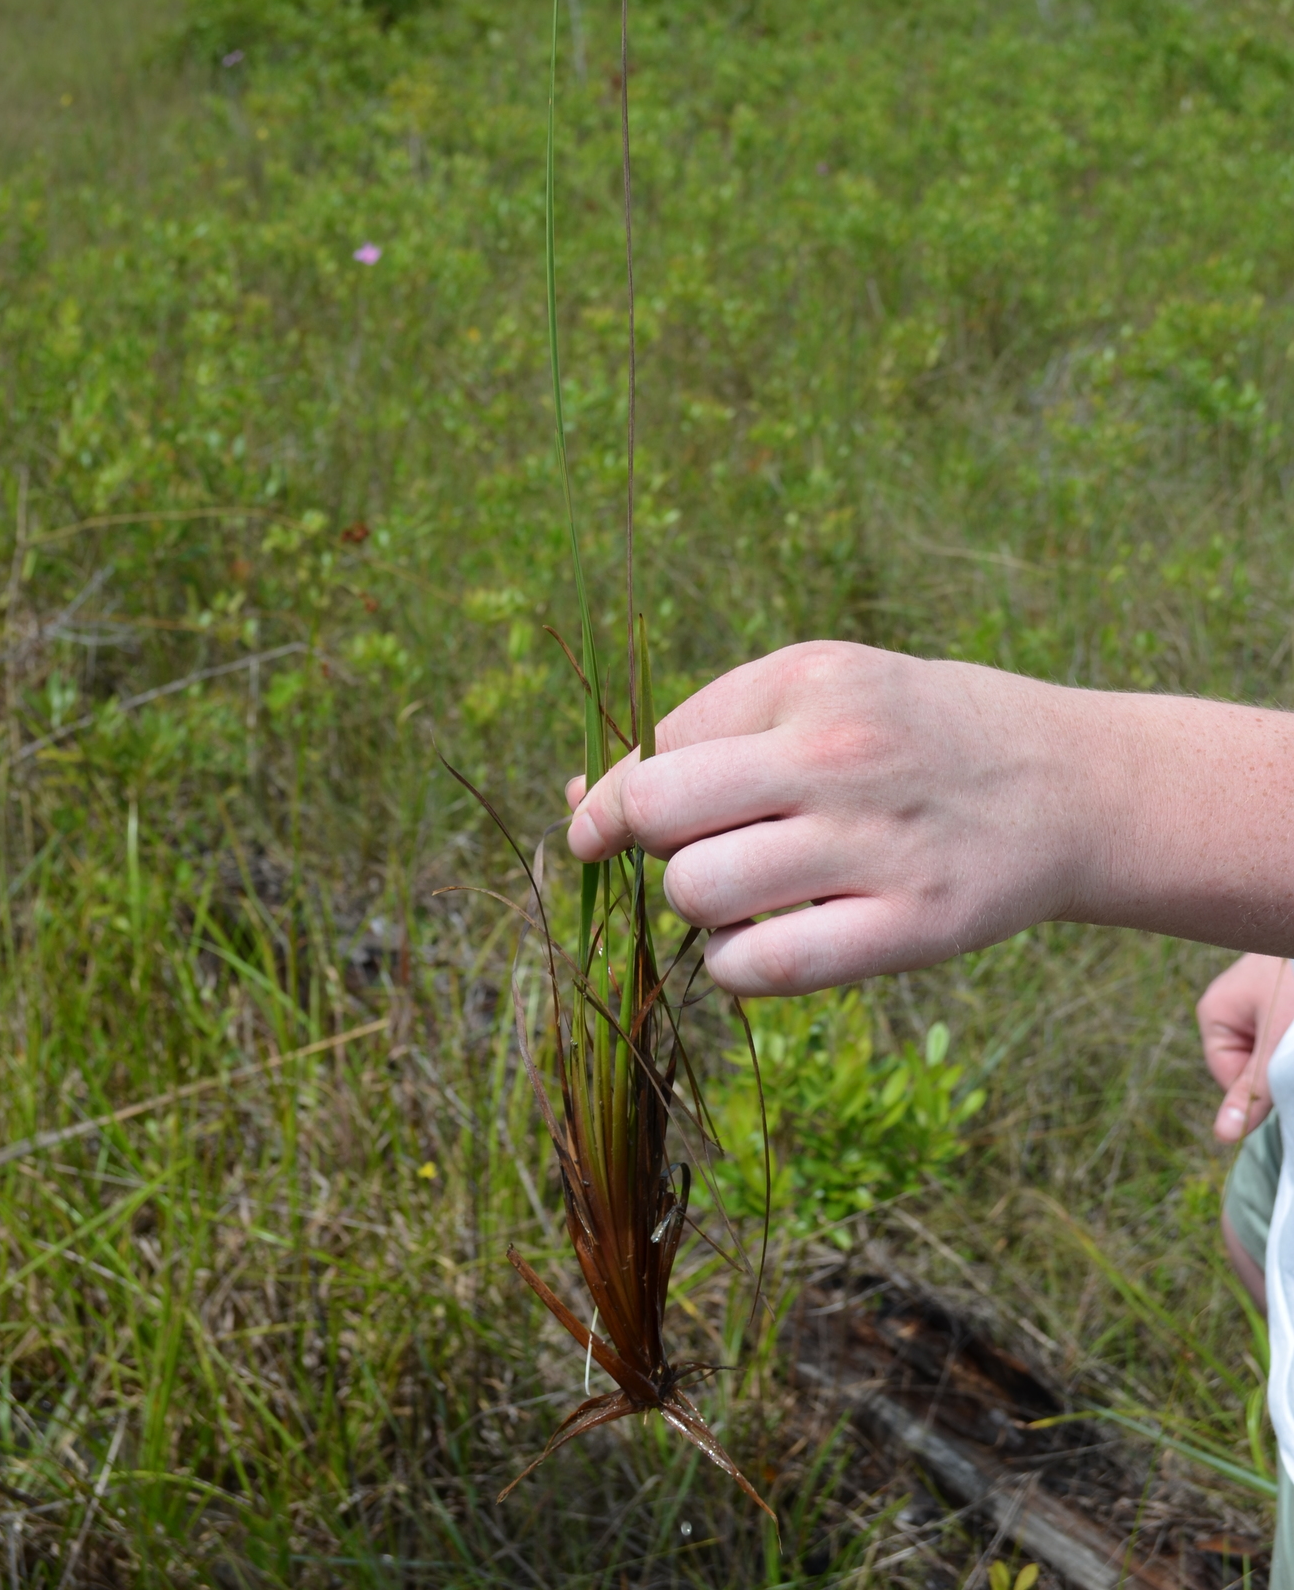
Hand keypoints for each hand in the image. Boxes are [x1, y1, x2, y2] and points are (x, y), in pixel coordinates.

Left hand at [565, 642, 1118, 996]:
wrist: (1067, 784)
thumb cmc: (914, 734)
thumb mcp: (825, 686)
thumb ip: (707, 729)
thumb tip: (585, 801)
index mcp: (811, 683)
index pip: (658, 751)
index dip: (612, 803)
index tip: (600, 831)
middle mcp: (841, 754)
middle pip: (662, 816)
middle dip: (651, 847)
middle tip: (694, 854)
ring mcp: (878, 844)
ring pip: (699, 894)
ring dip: (696, 907)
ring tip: (742, 896)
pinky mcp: (912, 927)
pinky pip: (765, 969)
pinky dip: (735, 969)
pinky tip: (763, 944)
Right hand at [1197, 952, 1293, 1140]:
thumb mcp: (1276, 1042)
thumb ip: (1253, 1087)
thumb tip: (1222, 1137)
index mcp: (1214, 1011)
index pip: (1230, 1075)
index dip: (1262, 1085)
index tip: (1287, 1069)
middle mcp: (1227, 1003)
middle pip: (1250, 1061)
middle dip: (1278, 1063)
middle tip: (1293, 1041)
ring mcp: (1252, 996)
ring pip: (1269, 1048)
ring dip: (1288, 1050)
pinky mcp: (1275, 993)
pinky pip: (1279, 1032)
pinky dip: (1291, 1037)